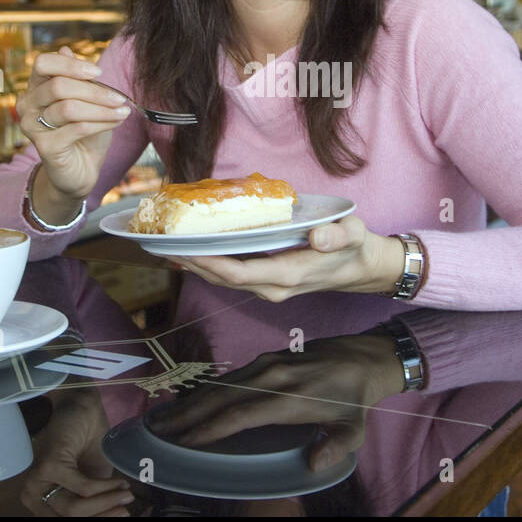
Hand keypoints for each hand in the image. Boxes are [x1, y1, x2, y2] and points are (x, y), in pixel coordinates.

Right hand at [18, 45, 130, 204]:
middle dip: (94, 91)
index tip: (98, 73)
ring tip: (122, 111)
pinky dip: (101, 123)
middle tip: (119, 98)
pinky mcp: (44, 147)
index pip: (43, 64)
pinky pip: (76, 128)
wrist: (80, 170)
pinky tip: (116, 121)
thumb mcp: (85, 101)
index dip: (71, 65)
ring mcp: (31, 126)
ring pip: (69, 108)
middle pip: (58, 86)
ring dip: (101, 108)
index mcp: (35, 88)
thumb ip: (76, 78)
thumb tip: (67, 50)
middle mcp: (27, 105)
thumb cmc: (83, 133)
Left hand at [20, 390, 134, 516]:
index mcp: (42, 501)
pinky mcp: (50, 466)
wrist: (84, 409)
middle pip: (71, 519)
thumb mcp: (93, 481)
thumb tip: (115, 517)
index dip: (98, 519)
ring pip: (74, 509)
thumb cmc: (87, 445)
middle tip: (128, 508)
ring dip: (106, 502)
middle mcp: (34, 494)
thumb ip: (94, 502)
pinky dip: (104, 487)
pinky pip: (82, 488)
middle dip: (104, 514)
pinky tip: (119, 482)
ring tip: (127, 494)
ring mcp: (39, 481)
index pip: (67, 521)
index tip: (123, 515)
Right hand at [144, 333, 403, 471]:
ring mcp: (266, 364)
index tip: (185, 442)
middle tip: (158, 431)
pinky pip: (230, 376)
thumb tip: (312, 465)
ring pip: (221, 384)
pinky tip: (190, 402)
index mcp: (289, 398)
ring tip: (163, 418)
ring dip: (191, 401)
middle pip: (221, 397)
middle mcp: (272, 377)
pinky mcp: (265, 358)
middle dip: (187, 415)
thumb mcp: (354, 430)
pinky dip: (207, 390)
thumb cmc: (355, 401)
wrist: (362, 358)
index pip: (240, 414)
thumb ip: (336, 448)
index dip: (210, 429)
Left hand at [167, 216, 404, 301]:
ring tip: (168, 246)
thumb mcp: (354, 234)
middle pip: (223, 278)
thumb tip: (317, 235)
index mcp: (288, 275)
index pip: (239, 272)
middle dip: (192, 263)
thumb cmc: (355, 246)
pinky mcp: (267, 282)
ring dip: (197, 265)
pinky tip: (193, 252)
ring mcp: (269, 288)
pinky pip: (232, 275)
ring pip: (224, 279)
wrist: (361, 268)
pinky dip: (210, 265)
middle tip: (160, 243)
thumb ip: (337, 235)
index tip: (183, 248)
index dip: (208, 262)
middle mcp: (273, 287)